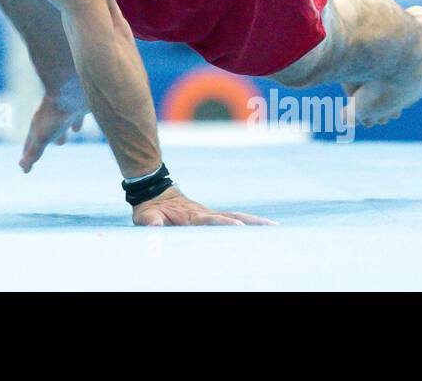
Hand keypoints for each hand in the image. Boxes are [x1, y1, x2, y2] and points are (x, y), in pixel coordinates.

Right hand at [19, 94, 87, 172]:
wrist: (69, 86)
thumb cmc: (54, 114)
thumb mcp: (42, 137)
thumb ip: (33, 152)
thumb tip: (22, 168)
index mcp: (40, 126)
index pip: (31, 143)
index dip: (27, 153)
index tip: (25, 165)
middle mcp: (52, 118)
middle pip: (49, 131)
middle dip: (51, 139)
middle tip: (57, 145)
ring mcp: (68, 111)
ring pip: (68, 121)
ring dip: (68, 127)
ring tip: (75, 130)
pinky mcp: (82, 105)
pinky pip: (82, 113)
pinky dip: (82, 119)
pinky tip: (91, 115)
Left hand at [131, 186, 277, 226]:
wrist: (154, 193)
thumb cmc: (150, 209)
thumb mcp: (146, 217)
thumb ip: (151, 222)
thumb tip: (154, 227)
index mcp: (191, 216)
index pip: (210, 220)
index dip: (223, 223)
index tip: (237, 225)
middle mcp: (205, 214)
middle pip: (232, 216)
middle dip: (250, 222)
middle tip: (270, 227)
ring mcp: (210, 215)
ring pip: (236, 216)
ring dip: (254, 222)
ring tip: (275, 228)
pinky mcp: (211, 218)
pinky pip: (232, 219)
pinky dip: (248, 223)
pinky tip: (262, 229)